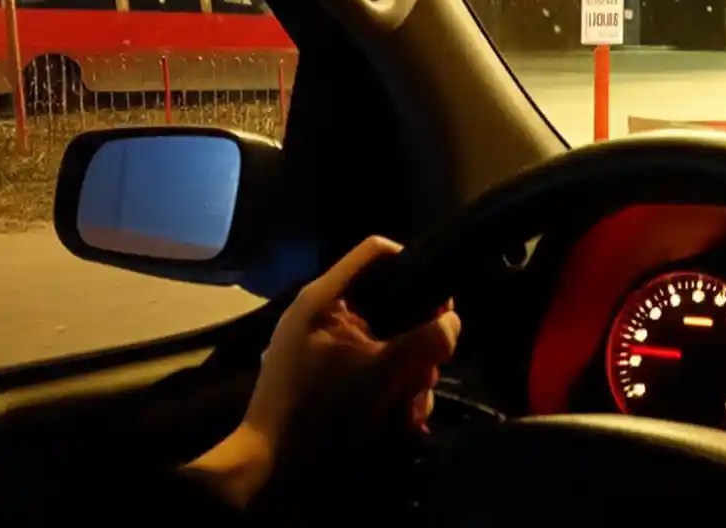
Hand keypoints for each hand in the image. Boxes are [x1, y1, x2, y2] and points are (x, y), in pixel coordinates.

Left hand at [182, 236, 460, 508]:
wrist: (271, 471)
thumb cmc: (321, 411)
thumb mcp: (381, 374)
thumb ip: (423, 342)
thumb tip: (454, 323)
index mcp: (326, 299)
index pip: (376, 253)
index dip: (415, 266)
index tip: (440, 305)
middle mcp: (325, 316)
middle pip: (392, 304)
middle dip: (418, 343)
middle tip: (427, 374)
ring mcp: (325, 348)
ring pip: (389, 343)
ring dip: (410, 375)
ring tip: (411, 410)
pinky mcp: (329, 377)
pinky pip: (373, 369)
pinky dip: (392, 391)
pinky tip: (402, 420)